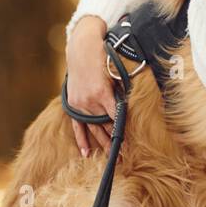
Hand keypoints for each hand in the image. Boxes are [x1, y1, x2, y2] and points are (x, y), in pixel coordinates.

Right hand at [66, 16, 119, 157]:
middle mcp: (90, 101)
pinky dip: (82, 139)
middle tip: (124, 157)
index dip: (123, 132)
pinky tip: (86, 153)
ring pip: (93, 128)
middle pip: (105, 127)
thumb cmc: (104, 57)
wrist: (81, 48)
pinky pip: (77, 126)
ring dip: (102, 144)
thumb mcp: (116, 72)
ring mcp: (80, 104)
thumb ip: (122, 91)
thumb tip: (132, 107)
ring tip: (112, 158)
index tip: (130, 145)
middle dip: (115, 142)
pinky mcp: (73, 104)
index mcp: (103, 93)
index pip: (116, 118)